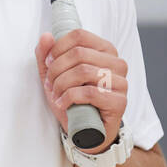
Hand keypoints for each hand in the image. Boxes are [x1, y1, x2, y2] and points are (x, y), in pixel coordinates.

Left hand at [35, 30, 127, 150]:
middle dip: (56, 69)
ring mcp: (121, 82)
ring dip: (61, 84)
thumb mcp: (55, 75)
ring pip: (84, 71)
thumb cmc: (72, 101)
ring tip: (56, 94)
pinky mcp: (120, 101)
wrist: (84, 131)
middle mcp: (116, 63)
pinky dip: (70, 98)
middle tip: (50, 84)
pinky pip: (90, 92)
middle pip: (79, 53)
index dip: (58, 48)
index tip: (48, 62)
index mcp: (104, 50)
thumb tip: (45, 36)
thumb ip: (47, 55)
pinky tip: (63, 104)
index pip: (79, 35)